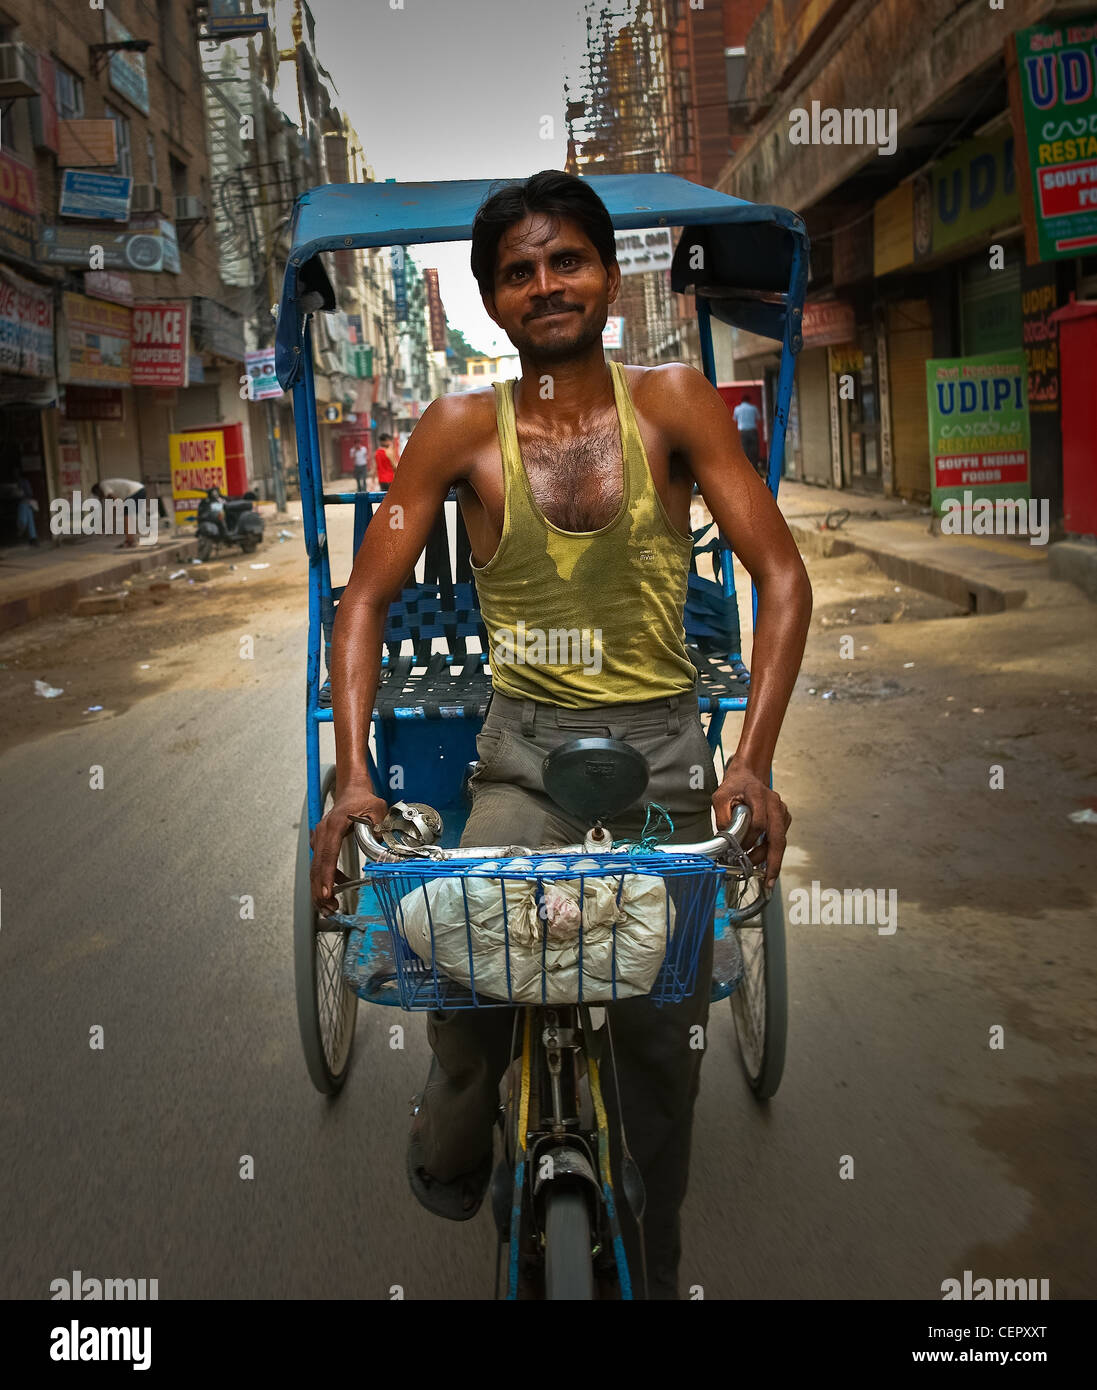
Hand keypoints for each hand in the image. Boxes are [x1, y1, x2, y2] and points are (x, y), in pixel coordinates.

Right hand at [309, 776, 388, 917]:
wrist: (351, 791)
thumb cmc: (362, 800)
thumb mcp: (377, 809)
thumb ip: (378, 826)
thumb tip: (380, 844)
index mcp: (333, 826)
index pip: (327, 854)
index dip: (326, 876)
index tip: (326, 892)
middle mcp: (322, 833)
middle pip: (317, 866)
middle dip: (320, 890)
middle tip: (328, 908)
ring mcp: (320, 839)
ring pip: (316, 868)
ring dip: (321, 888)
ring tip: (331, 906)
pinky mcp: (322, 844)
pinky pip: (321, 865)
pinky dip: (328, 879)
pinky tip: (338, 888)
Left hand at [711, 759, 790, 890]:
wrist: (748, 775)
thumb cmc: (734, 786)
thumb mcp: (720, 797)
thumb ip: (722, 817)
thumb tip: (727, 841)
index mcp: (760, 796)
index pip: (759, 824)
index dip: (749, 840)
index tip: (738, 850)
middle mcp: (775, 804)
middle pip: (778, 838)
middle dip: (773, 862)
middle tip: (768, 881)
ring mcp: (782, 811)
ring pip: (780, 841)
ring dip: (770, 859)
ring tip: (761, 875)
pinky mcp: (783, 818)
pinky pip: (779, 839)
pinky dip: (772, 852)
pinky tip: (762, 861)